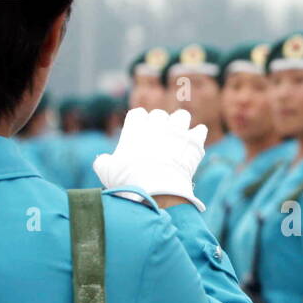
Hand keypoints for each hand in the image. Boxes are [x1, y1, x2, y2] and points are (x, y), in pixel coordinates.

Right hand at [92, 108, 206, 210]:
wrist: (157, 188)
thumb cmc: (128, 179)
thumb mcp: (106, 171)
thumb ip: (103, 161)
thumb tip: (103, 161)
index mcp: (136, 126)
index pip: (138, 114)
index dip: (138, 124)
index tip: (138, 136)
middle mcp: (157, 123)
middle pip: (159, 114)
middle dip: (159, 125)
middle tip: (158, 141)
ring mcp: (177, 130)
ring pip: (182, 116)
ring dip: (180, 125)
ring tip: (178, 137)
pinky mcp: (194, 142)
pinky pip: (199, 131)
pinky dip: (197, 137)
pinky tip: (193, 145)